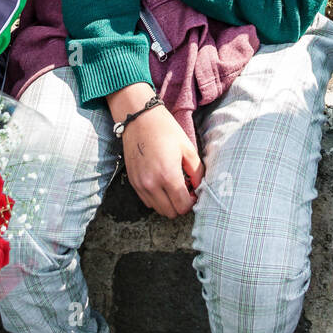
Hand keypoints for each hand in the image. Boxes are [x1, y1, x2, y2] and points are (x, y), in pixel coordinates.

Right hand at [110, 84, 202, 217]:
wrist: (139, 119)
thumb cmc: (165, 130)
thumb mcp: (188, 148)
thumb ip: (197, 172)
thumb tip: (199, 187)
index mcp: (168, 176)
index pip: (182, 206)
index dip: (192, 202)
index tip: (193, 191)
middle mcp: (151, 184)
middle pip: (170, 213)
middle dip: (180, 204)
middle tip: (185, 189)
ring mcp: (140, 184)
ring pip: (158, 209)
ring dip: (168, 202)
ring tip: (172, 185)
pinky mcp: (133, 182)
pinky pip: (147, 201)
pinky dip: (156, 198)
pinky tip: (161, 182)